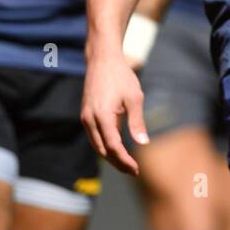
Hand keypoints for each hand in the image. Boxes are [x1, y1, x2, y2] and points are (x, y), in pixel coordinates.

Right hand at [81, 50, 146, 174]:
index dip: (124, 161)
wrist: (102, 59)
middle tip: (133, 170)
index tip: (136, 169)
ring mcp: (85, 118)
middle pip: (102, 150)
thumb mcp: (134, 97)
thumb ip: (137, 122)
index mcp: (102, 116)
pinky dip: (104, 146)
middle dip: (117, 163)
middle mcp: (90, 119)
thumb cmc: (121, 76)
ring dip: (110, 157)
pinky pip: (94, 137)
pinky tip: (117, 149)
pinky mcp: (85, 115)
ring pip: (96, 145)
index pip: (113, 147)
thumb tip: (143, 143)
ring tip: (127, 164)